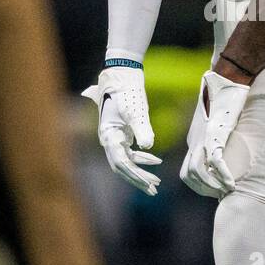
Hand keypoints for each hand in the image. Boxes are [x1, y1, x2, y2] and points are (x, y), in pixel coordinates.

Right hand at [82, 66, 161, 195]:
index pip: (121, 162)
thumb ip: (142, 129)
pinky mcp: (121, 134)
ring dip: (140, 172)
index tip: (149, 183)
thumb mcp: (136, 111)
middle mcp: (109, 139)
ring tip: (156, 182)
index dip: (135, 174)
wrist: (122, 75)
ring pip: (126, 161)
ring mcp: (114, 137)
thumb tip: (148, 146)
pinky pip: (129, 153)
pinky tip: (155, 162)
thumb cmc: (127, 92)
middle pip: (122, 166)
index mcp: (108, 136)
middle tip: (154, 189)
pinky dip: (141, 159)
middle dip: (137, 178)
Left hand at [179, 70, 248, 197]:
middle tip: (218, 193)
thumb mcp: (216, 120)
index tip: (213, 189)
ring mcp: (203, 138)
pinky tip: (231, 183)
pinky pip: (215, 161)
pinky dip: (223, 175)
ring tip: (226, 190)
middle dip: (202, 189)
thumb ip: (216, 135)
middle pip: (187, 175)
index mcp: (194, 139)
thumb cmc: (225, 96)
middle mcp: (194, 141)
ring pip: (197, 171)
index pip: (186, 170)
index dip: (198, 184)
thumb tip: (225, 146)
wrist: (227, 78)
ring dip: (211, 185)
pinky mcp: (216, 134)